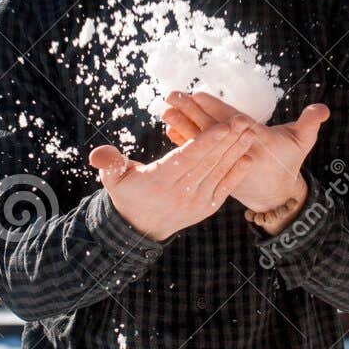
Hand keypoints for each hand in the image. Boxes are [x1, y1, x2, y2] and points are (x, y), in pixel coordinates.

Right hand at [88, 120, 256, 242]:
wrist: (139, 228)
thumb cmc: (127, 194)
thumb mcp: (113, 179)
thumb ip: (109, 164)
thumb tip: (98, 155)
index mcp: (161, 181)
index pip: (188, 159)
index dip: (206, 142)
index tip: (223, 126)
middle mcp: (182, 193)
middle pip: (208, 163)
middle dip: (228, 141)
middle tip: (244, 120)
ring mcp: (196, 202)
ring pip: (219, 173)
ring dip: (236, 152)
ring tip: (251, 132)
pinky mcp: (206, 208)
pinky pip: (224, 188)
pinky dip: (236, 174)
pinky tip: (248, 158)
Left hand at [160, 91, 328, 214]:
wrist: (274, 194)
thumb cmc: (288, 160)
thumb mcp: (302, 142)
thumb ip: (310, 123)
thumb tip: (323, 108)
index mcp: (255, 142)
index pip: (233, 123)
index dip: (216, 110)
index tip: (200, 95)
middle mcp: (236, 152)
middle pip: (211, 130)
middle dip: (192, 113)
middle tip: (173, 96)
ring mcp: (223, 161)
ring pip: (200, 140)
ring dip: (182, 125)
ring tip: (165, 110)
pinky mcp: (215, 166)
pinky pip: (198, 153)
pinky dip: (184, 141)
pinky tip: (169, 128)